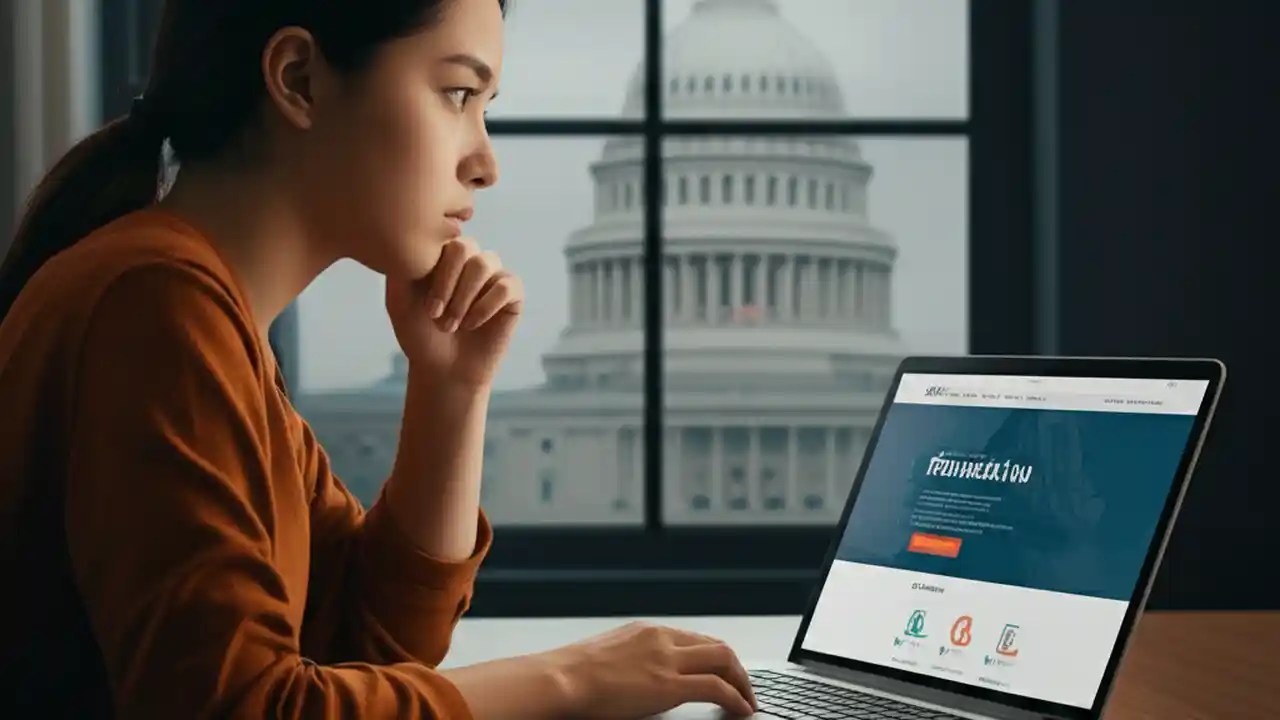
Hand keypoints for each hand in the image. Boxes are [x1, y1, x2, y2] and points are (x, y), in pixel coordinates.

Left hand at [385, 237, 522, 387]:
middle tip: (435, 316)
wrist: (443, 370)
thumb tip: (410, 238)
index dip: (433, 273)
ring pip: (484, 263)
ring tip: (452, 325)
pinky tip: (472, 325)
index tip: (426, 308)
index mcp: (441, 254)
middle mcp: (468, 258)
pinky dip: (485, 307)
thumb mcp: (398, 301)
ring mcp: (492, 274)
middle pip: (465, 246)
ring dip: (464, 298)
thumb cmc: (419, 335)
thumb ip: (400, 268)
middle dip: (448, 284)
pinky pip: (505, 286)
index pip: (440, 238)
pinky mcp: (512, 293)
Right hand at [545, 621, 758, 718]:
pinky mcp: (669, 685)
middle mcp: (662, 639)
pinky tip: (741, 710)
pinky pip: (716, 688)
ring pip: (724, 660)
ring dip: (742, 683)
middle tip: (743, 688)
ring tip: (747, 702)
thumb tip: (641, 678)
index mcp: (647, 631)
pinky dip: (736, 698)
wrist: (562, 678)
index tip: (722, 671)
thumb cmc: (573, 673)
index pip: (695, 638)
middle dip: (736, 668)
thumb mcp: (609, 655)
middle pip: (716, 646)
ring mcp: (668, 660)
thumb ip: (633, 661)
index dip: (715, 657)